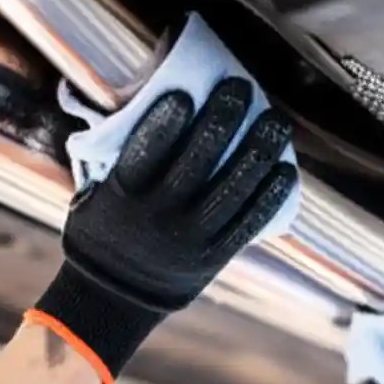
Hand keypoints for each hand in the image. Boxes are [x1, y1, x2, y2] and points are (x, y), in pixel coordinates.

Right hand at [29, 77, 297, 383]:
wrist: (115, 295)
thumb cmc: (106, 226)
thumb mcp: (97, 191)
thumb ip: (118, 155)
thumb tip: (140, 96)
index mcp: (124, 197)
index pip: (145, 154)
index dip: (165, 123)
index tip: (184, 92)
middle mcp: (159, 218)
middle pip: (196, 164)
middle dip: (221, 122)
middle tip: (240, 88)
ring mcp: (191, 239)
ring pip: (231, 190)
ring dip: (258, 151)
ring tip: (276, 120)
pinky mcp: (215, 256)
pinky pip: (248, 223)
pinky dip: (270, 196)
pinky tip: (286, 169)